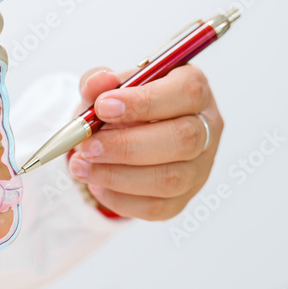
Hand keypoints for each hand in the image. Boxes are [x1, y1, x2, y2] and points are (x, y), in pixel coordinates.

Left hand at [69, 65, 222, 220]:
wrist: (119, 138)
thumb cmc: (120, 108)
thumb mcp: (106, 88)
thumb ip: (98, 81)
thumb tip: (99, 81)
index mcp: (194, 89)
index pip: (187, 92)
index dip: (145, 102)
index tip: (103, 107)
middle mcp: (207, 128)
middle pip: (183, 139)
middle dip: (128, 145)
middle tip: (88, 145)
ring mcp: (200, 167)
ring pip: (170, 179)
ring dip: (117, 175)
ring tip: (80, 166)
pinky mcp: (184, 198)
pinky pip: (156, 207)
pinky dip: (119, 198)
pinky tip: (95, 184)